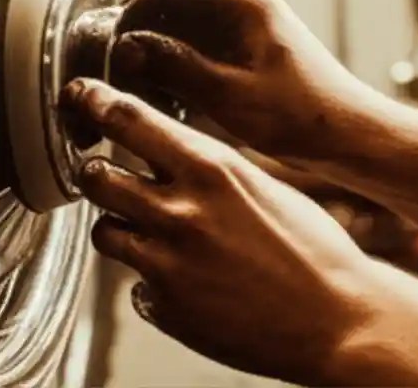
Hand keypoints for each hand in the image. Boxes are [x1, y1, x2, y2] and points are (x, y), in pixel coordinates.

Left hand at [61, 78, 381, 383]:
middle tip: (102, 174)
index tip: (78, 96)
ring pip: (104, 231)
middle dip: (93, 172)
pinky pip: (135, 285)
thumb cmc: (312, 249)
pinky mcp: (164, 307)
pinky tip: (188, 283)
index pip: (126, 118)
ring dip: (118, 228)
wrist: (339, 320)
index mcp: (209, 168)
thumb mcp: (261, 185)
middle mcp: (180, 211)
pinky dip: (153, 282)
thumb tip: (168, 152)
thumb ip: (209, 169)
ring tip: (149, 233)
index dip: (92, 102)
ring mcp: (167, 262)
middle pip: (95, 175)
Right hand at [111, 0, 399, 166]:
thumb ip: (173, 67)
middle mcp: (241, 1)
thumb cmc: (302, 117)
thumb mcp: (228, 95)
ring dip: (154, 58)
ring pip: (176, 28)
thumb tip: (123, 48)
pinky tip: (168, 104)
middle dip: (137, 40)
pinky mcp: (243, 47)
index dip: (126, 16)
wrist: (351, 138)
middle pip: (166, 5)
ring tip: (139, 96)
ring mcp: (242, 23)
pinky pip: (194, 47)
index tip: (106, 52)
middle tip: (116, 79)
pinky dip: (175, 70)